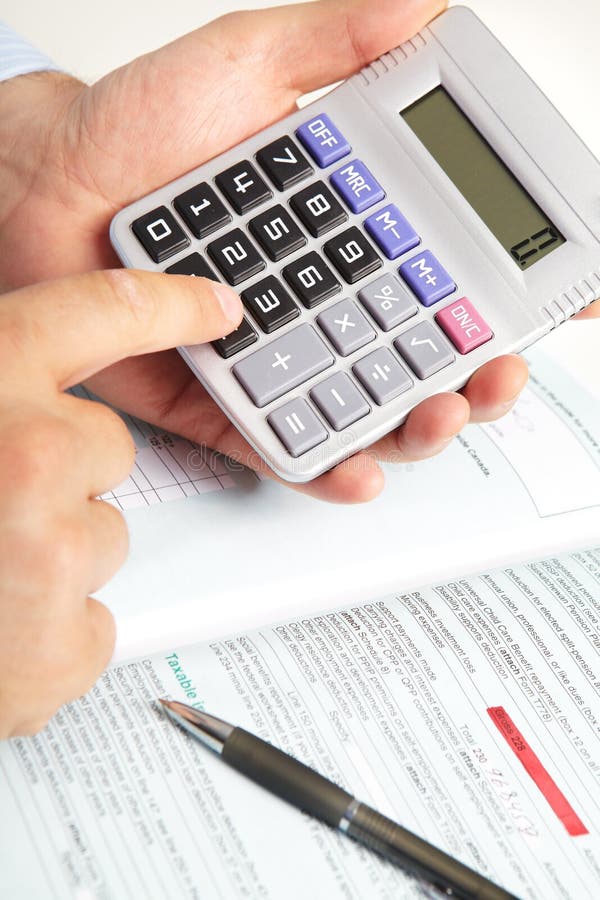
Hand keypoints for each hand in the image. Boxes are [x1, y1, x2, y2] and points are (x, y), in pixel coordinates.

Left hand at [0, 0, 560, 501]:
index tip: (570, 299)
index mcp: (347, 228)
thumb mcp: (242, 67)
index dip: (515, 284)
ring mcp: (283, 353)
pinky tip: (361, 466)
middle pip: (429, 352)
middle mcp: (324, 298)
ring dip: (425, 423)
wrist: (40, 196)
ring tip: (439, 411)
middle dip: (483, 374)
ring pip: (376, 407)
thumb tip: (425, 6)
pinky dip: (332, 467)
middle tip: (500, 370)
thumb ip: (334, 43)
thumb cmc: (129, 133)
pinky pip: (292, 445)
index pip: (452, 264)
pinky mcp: (231, 401)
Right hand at [0, 269, 241, 736]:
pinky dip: (49, 631)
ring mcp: (48, 553)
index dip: (166, 301)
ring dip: (48, 555)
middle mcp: (21, 457)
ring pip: (102, 536)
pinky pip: (93, 618)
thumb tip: (31, 380)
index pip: (100, 311)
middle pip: (106, 446)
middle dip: (59, 473)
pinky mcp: (63, 644)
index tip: (214, 303)